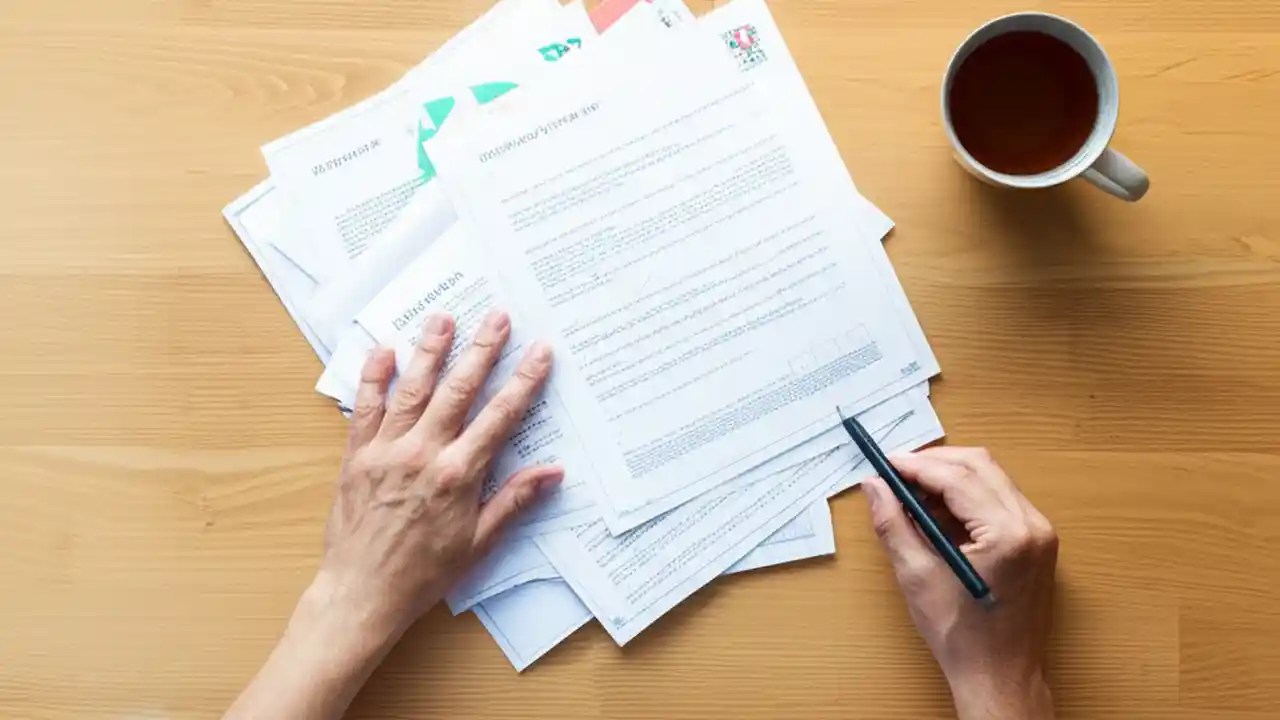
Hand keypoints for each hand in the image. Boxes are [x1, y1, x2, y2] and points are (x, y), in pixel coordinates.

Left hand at [227, 309, 560, 719]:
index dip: (524, 381)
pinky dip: (374, 377)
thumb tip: (553, 472)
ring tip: (444, 318)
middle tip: (498, 317)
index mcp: (457, 476)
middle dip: (482, 350)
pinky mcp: (356, 456)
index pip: (500, 417)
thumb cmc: (422, 574)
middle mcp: (422, 454)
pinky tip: (384, 351)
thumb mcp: (478, 543)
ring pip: (412, 389)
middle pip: (459, 390)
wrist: (361, 593)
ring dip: (430, 351)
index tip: (540, 352)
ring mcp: (386, 451)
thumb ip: (514, 500)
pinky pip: (365, 408)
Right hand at [862, 447, 1057, 719]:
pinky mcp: (1037, 541)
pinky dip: (968, 495)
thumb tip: (875, 487)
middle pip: (981, 466)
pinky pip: (1000, 499)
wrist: (1000, 676)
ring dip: (951, 476)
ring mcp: (1040, 532)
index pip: (958, 478)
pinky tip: (939, 510)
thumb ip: (894, 525)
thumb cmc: (962, 637)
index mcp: (1008, 535)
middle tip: (897, 471)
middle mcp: (1032, 526)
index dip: (918, 465)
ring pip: (992, 478)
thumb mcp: (917, 577)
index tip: (888, 463)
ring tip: (913, 491)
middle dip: (935, 463)